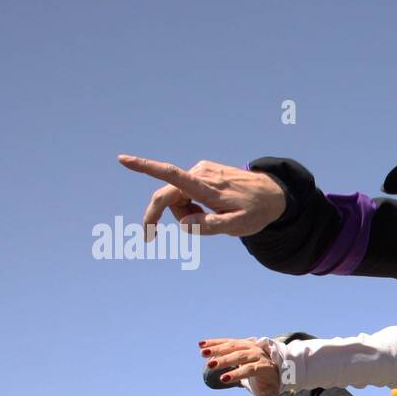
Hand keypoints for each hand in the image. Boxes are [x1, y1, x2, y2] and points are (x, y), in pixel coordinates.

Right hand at [118, 155, 286, 241]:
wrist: (273, 193)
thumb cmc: (256, 211)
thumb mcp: (239, 226)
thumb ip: (211, 226)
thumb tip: (185, 223)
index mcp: (206, 187)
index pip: (172, 176)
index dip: (146, 168)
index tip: (123, 159)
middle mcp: (200, 174)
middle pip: (167, 197)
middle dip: (164, 215)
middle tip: (163, 236)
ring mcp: (201, 169)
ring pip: (176, 196)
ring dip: (184, 211)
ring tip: (209, 216)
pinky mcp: (203, 170)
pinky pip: (186, 191)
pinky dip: (191, 203)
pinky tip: (210, 207)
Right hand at [200, 337, 280, 395]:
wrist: (273, 366)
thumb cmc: (269, 383)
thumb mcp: (272, 393)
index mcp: (264, 367)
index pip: (250, 369)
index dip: (237, 374)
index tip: (223, 379)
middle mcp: (257, 354)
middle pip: (240, 356)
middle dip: (225, 360)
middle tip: (210, 365)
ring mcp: (249, 347)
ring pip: (232, 346)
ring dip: (217, 349)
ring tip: (202, 353)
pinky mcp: (242, 343)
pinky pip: (227, 342)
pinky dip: (214, 343)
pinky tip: (201, 345)